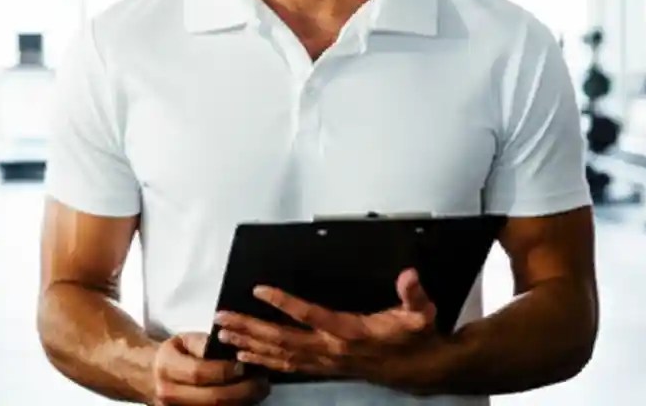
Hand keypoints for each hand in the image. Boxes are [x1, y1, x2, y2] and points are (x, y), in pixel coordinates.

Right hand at [149, 332, 271, 405]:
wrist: (151, 376)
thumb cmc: (175, 355)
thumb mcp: (185, 340)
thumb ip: (205, 343)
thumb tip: (233, 348)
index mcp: (166, 366)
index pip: (199, 372)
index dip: (225, 371)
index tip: (243, 365)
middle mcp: (168, 393)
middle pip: (212, 399)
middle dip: (243, 391)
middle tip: (262, 382)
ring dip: (243, 402)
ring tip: (259, 390)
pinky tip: (246, 399)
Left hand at [212, 268, 445, 392]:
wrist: (420, 369)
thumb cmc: (416, 337)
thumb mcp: (422, 313)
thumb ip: (414, 294)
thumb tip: (410, 275)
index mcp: (350, 332)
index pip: (311, 316)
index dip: (285, 302)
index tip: (260, 289)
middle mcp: (332, 349)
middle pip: (283, 339)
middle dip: (250, 328)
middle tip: (223, 318)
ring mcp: (325, 361)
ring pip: (281, 355)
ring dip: (251, 344)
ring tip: (225, 335)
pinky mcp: (323, 367)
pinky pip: (288, 366)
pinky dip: (265, 360)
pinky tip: (246, 355)